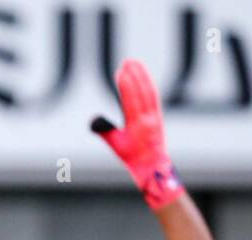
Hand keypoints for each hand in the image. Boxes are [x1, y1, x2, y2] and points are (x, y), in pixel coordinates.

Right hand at [91, 59, 182, 209]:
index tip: (121, 70)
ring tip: (136, 63)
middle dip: (135, 74)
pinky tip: (144, 76)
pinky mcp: (158, 115)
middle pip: (142, 91)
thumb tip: (93, 119)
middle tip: (128, 61)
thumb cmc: (132, 157)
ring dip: (143, 75)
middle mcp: (148, 118)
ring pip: (149, 91)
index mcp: (137, 125)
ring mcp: (155, 116)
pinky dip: (148, 84)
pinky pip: (153, 95)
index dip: (127, 84)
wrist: (152, 166)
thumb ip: (105, 131)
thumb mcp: (116, 145)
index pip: (132, 99)